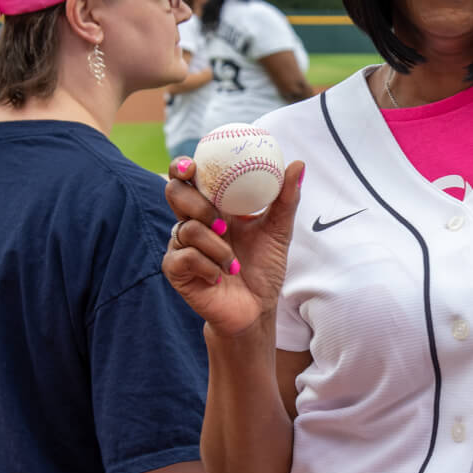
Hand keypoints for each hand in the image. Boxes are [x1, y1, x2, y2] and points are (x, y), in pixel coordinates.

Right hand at [162, 156, 303, 336]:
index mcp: (213, 206)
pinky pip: (185, 256)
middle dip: (199, 205)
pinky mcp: (175, 269)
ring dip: (217, 248)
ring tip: (233, 264)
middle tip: (223, 225)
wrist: (256, 308)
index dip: (182, 166)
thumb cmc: (263, 268)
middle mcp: (192, 221)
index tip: (192, 165)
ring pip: (186, 229)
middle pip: (175, 193)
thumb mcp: (278, 231)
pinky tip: (220, 276)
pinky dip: (208, 266)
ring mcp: (181, 245)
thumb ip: (285, 199)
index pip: (189, 177)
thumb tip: (298, 164)